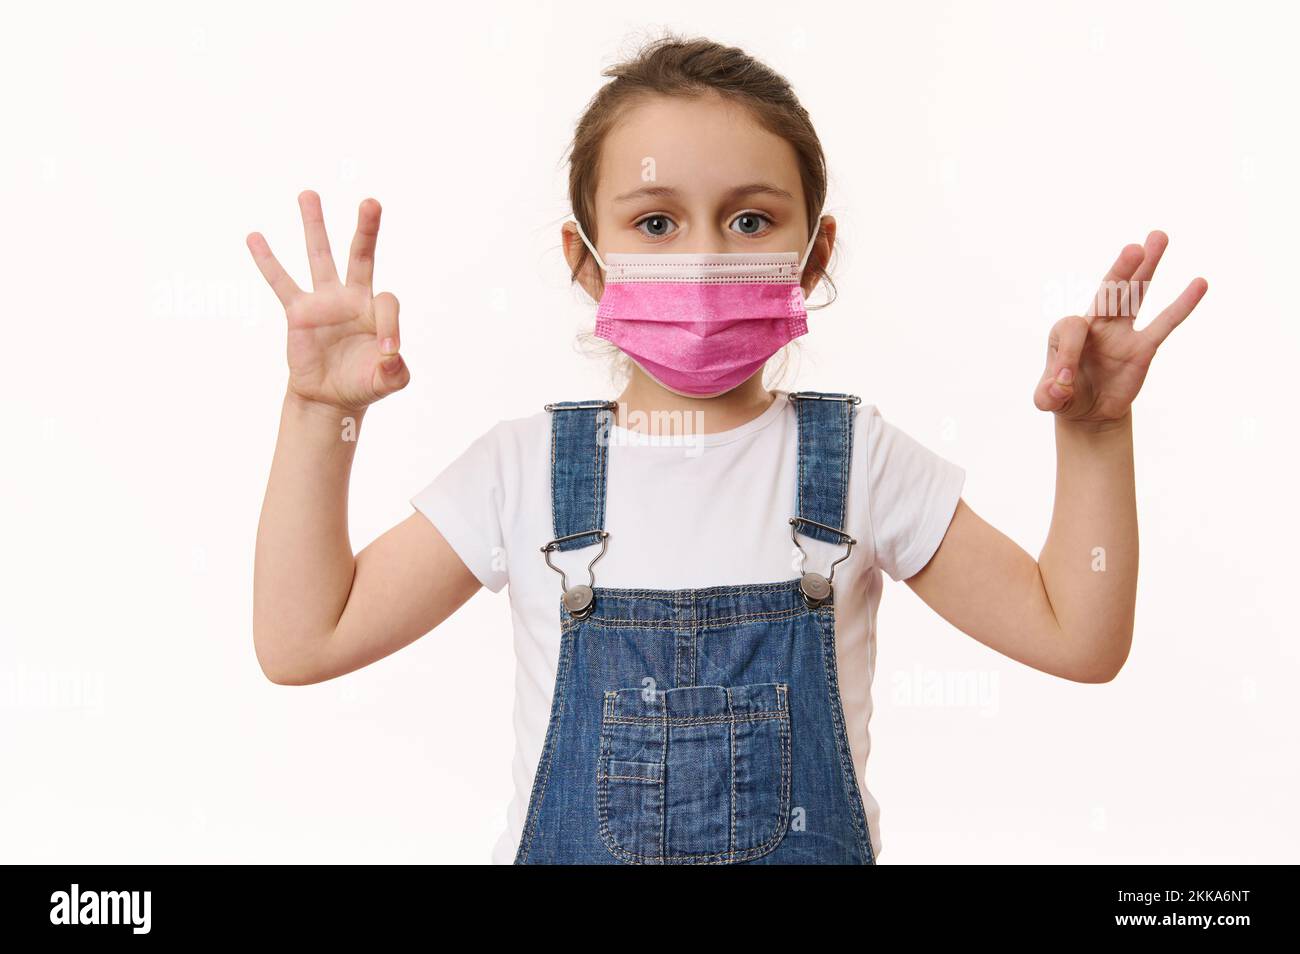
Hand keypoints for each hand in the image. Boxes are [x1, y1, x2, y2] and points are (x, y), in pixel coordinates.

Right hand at [247, 190, 409, 413]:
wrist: (330, 397)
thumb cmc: (362, 384)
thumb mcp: (389, 380)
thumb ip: (397, 370)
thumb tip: (392, 354)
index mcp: (376, 310)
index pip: (387, 302)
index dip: (392, 326)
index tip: (389, 352)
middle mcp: (351, 297)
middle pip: (361, 255)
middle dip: (366, 230)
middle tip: (371, 202)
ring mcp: (324, 301)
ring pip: (319, 256)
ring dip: (314, 225)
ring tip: (309, 194)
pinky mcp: (298, 312)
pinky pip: (281, 283)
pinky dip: (268, 261)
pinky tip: (255, 237)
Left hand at [1035, 230, 1206, 427]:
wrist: (1089, 411)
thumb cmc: (1065, 397)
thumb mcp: (1047, 400)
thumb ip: (1047, 395)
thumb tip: (1060, 388)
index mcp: (1067, 331)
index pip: (1071, 328)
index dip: (1067, 353)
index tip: (1062, 382)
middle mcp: (1096, 324)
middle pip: (1108, 290)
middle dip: (1119, 271)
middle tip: (1134, 247)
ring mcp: (1121, 332)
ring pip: (1135, 295)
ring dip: (1147, 268)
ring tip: (1159, 236)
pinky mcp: (1143, 348)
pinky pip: (1165, 324)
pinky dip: (1181, 305)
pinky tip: (1199, 284)